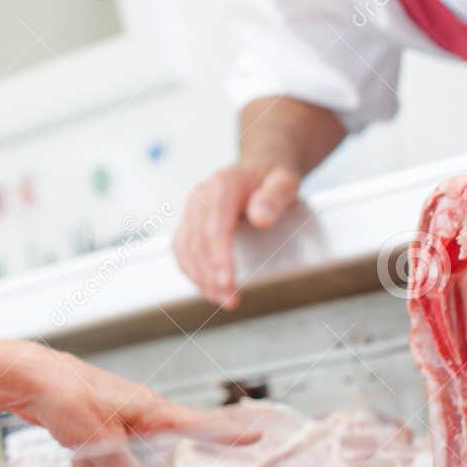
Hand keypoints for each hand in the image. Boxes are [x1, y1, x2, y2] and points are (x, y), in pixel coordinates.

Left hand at [8, 348, 259, 466]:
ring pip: (127, 458)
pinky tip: (71, 449)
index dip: (228, 434)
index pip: (198, 425)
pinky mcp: (102, 423)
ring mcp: (121, 418)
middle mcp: (141, 413)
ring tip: (82, 447)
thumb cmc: (69, 399)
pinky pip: (106, 452)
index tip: (258, 434)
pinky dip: (90, 456)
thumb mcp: (102, 444)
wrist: (31, 378)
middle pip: (156, 456)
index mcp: (151, 411)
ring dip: (106, 464)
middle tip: (107, 455)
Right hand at [172, 161, 300, 306]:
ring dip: (199, 278)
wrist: (260, 166)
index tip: (228, 280)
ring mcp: (192, 209)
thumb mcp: (285, 181)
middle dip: (211, 275)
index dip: (218, 257)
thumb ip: (275, 197)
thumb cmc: (272, 176)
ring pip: (185, 249)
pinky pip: (182, 249)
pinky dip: (191, 271)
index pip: (214, 227)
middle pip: (197, 242)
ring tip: (221, 299)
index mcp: (222, 185)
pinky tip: (206, 287)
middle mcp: (200, 196)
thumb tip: (260, 218)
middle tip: (230, 299)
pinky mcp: (190, 221)